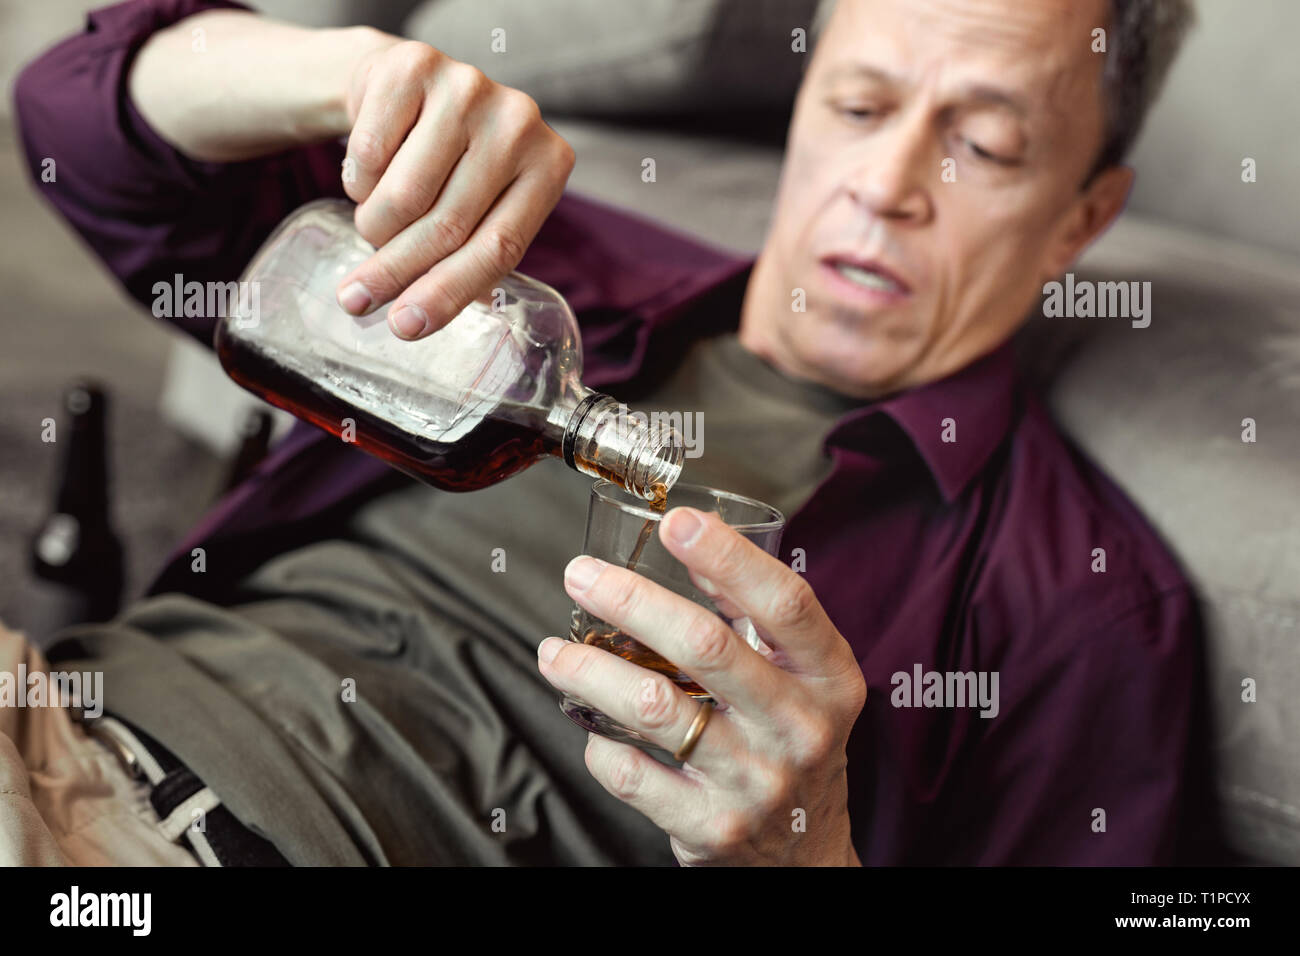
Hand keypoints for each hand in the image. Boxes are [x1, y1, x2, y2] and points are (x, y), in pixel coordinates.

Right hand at [335, 41, 575, 339]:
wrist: (408, 88)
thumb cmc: (453, 166)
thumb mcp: (484, 207)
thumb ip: (477, 258)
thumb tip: (427, 320)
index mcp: (549, 166)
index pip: (499, 248)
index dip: (448, 293)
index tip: (406, 327)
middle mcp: (520, 121)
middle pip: (448, 226)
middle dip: (395, 272)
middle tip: (356, 301)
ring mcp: (469, 87)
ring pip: (403, 197)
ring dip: (374, 226)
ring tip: (372, 226)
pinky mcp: (414, 65)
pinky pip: (368, 153)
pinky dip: (357, 181)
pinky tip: (368, 175)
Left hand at [537, 508, 867, 865]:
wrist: (806, 855)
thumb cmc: (793, 741)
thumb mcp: (803, 677)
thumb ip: (756, 612)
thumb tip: (696, 536)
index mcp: (830, 678)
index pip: (784, 603)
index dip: (728, 556)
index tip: (674, 521)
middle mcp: (799, 727)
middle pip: (705, 646)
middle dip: (629, 600)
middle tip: (580, 576)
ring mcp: (756, 781)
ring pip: (653, 708)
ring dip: (590, 670)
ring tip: (555, 652)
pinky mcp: (712, 827)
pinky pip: (633, 774)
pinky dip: (599, 745)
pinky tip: (589, 727)